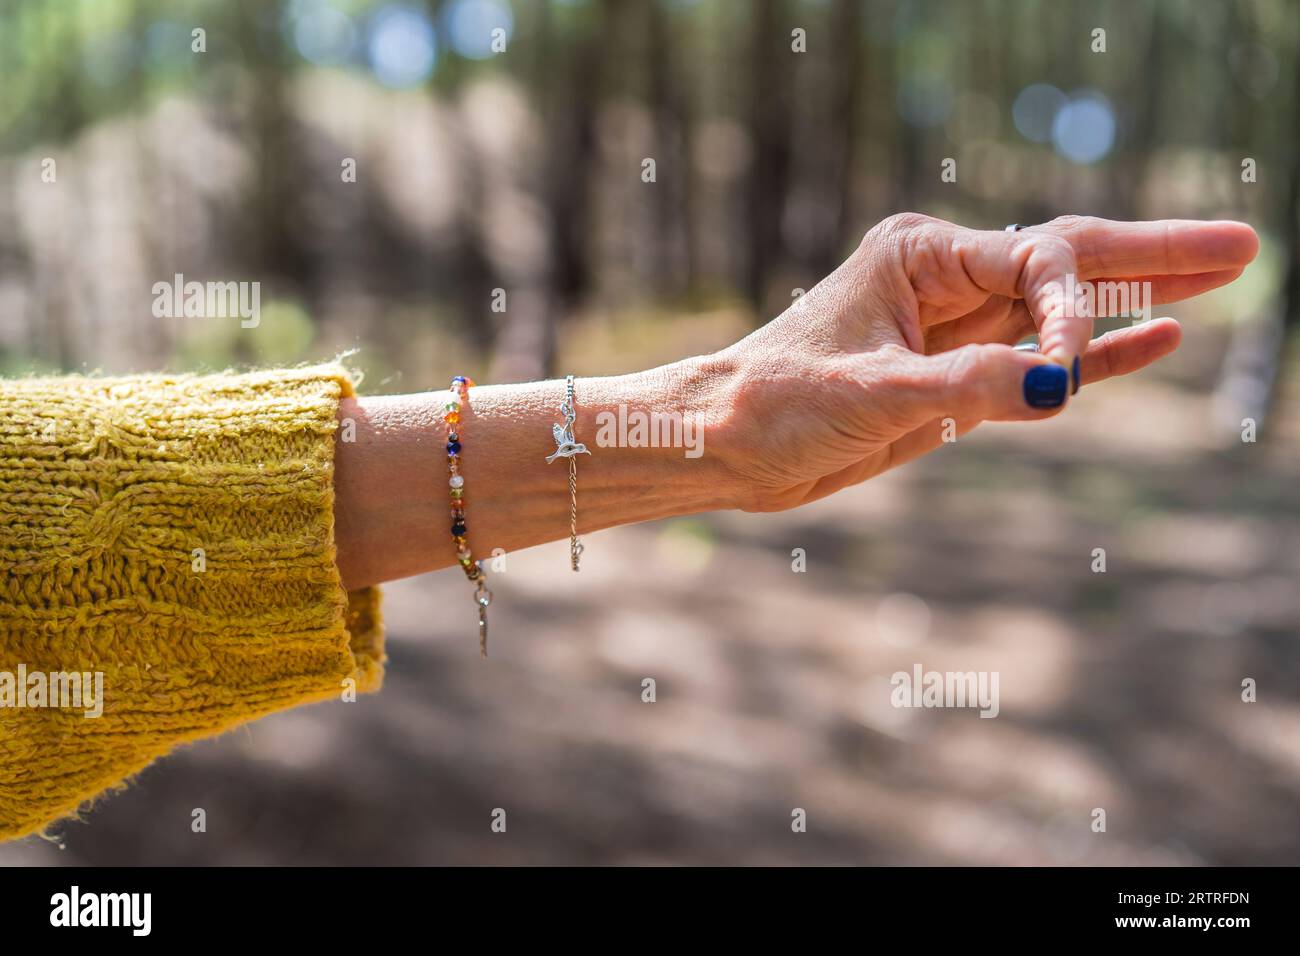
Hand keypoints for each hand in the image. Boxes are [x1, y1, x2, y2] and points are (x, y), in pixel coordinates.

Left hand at [710, 213, 1258, 511]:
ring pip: (1062, 310)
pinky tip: (1156, 342)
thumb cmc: (771, 403)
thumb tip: (1055, 384)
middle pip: (1067, 262)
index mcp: (921, 256)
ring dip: (1137, 298)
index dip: (1073, 307)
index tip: (1063, 369)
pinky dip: (1095, 356)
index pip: (1034, 260)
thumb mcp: (867, 393)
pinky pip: (1037, 363)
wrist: (723, 444)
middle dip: (1152, 255)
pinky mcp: (954, 380)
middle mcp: (946, 282)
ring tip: (1218, 275)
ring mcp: (955, 331)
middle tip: (1241, 244)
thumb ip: (962, 388)